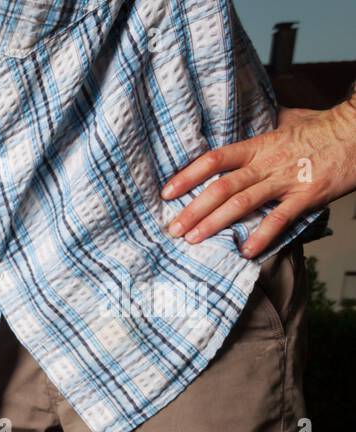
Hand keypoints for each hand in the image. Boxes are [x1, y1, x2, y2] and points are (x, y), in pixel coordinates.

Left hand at [160, 99, 355, 257]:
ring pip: (243, 203)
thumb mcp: (287, 121)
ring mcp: (287, 179)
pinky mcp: (308, 195)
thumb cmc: (324, 127)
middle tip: (172, 228)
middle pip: (221, 187)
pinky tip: (245, 251)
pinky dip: (262, 235)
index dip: (187, 176)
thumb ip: (261, 132)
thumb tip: (241, 130)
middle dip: (193, 209)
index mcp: (259, 145)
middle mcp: (268, 163)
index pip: (214, 159)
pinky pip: (280, 218)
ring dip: (215, 223)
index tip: (166, 193)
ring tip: (193, 240)